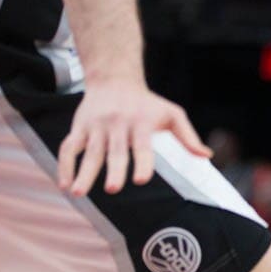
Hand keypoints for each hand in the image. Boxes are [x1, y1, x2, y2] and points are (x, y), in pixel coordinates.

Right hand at [57, 81, 209, 196]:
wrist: (114, 79)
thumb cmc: (147, 103)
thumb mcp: (172, 114)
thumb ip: (188, 136)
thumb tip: (207, 156)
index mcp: (141, 123)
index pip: (142, 146)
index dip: (142, 163)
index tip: (142, 180)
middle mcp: (117, 124)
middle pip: (114, 151)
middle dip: (113, 170)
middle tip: (113, 190)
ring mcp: (96, 126)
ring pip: (87, 152)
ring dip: (82, 172)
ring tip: (76, 193)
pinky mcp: (79, 127)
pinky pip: (68, 147)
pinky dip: (64, 165)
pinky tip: (64, 184)